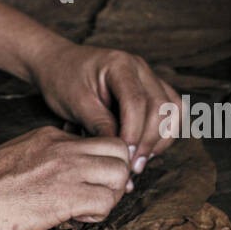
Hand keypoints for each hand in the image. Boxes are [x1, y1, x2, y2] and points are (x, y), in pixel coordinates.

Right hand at [0, 125, 131, 229]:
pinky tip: (77, 217)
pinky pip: (107, 201)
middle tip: (98, 194)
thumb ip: (43, 159)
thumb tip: (58, 177)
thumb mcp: (16, 156)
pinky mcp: (67, 196)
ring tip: (88, 207)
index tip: (86, 181)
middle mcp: (63, 147)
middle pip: (118, 150)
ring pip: (120, 173)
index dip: (98, 164)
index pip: (96, 141)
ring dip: (111, 194)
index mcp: (49, 136)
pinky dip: (99, 213)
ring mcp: (67, 169)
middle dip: (115, 175)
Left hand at [28, 35, 181, 168]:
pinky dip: (165, 132)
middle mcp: (140, 68)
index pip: (137, 101)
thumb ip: (99, 125)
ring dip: (161, 139)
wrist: (58, 63)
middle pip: (161, 107)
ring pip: (173, 110)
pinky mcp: (151, 89)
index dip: (134, 132)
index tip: (125, 156)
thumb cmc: (63, 80)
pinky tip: (146, 148)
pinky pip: (172, 110)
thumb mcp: (75, 103)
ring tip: (140, 160)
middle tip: (132, 166)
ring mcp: (148, 77)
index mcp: (119, 64)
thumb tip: (121, 152)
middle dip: (149, 141)